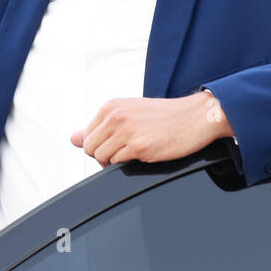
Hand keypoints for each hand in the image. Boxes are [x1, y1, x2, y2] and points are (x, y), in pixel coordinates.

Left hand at [70, 90, 233, 166]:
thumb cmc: (166, 116)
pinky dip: (128, 164)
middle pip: (90, 149)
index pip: (88, 136)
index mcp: (111, 106)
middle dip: (104, 157)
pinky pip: (118, 164)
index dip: (101, 146)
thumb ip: (100, 127)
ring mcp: (126, 131)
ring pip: (101, 158)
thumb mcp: (130, 114)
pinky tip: (145, 154)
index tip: (119, 145)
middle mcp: (115, 116)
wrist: (197, 116)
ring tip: (135, 154)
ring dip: (115, 162)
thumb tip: (73, 139)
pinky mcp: (138, 147)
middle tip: (125, 154)